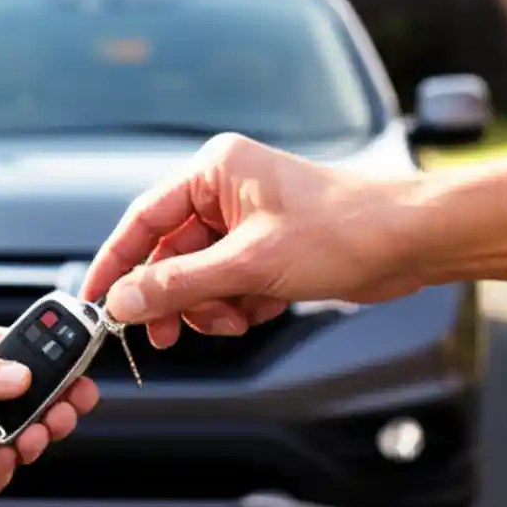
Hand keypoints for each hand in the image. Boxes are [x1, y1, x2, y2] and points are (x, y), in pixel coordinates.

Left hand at [0, 325, 98, 506]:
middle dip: (52, 399)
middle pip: (21, 396)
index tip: (76, 359)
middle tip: (72, 404)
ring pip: (11, 436)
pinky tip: (4, 462)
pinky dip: (3, 471)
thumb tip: (20, 375)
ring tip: (39, 434)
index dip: (46, 354)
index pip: (11, 349)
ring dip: (33, 435)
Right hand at [81, 133, 425, 346]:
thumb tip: (123, 301)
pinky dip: (239, 305)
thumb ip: (179, 284)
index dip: (116, 260)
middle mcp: (226, 191)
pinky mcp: (269, 249)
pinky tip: (263, 310)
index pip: (144, 218)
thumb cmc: (341, 230)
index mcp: (214, 171)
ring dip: (210, 306)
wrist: (411, 242)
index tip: (95, 299)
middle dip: (173, 296)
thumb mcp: (249, 264)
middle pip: (170, 253)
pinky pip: (229, 285)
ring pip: (199, 276)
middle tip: (164, 335)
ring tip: (237, 318)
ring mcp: (248, 222)